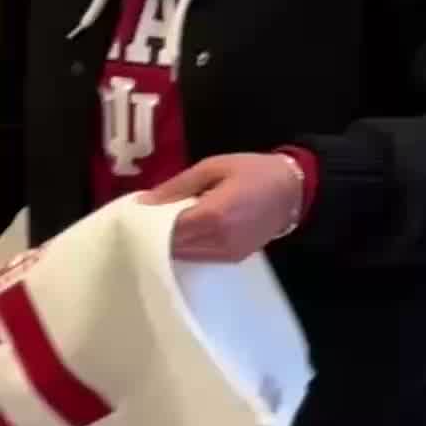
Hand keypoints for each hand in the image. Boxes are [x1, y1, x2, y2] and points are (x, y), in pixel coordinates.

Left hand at [145, 154, 304, 262]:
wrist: (293, 189)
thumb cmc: (253, 171)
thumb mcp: (213, 166)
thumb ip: (178, 186)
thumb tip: (144, 202)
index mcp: (213, 214)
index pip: (167, 228)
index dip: (146, 223)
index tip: (133, 214)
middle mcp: (219, 240)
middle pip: (173, 246)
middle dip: (154, 235)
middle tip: (142, 221)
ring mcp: (227, 254)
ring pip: (184, 256)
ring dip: (169, 244)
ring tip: (161, 226)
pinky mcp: (233, 259)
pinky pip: (200, 257)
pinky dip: (187, 247)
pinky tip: (183, 234)